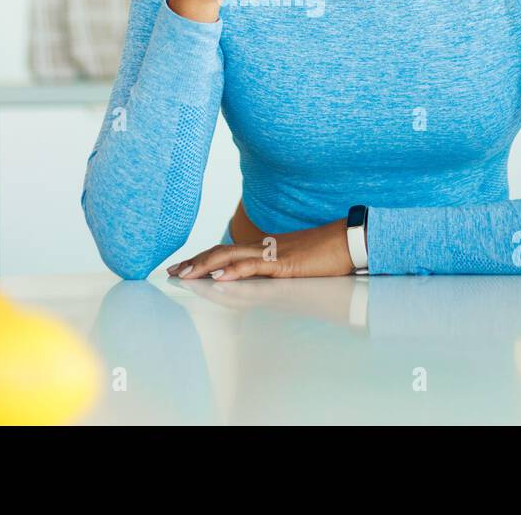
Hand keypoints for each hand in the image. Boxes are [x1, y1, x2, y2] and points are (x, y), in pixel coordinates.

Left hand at [166, 219, 353, 279]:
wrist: (349, 240)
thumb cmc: (326, 253)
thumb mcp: (295, 264)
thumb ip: (275, 270)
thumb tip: (261, 281)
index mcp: (264, 248)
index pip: (226, 250)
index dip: (202, 257)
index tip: (181, 266)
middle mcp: (263, 247)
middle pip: (220, 251)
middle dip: (194, 262)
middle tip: (171, 272)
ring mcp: (272, 253)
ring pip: (230, 256)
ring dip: (205, 265)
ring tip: (184, 274)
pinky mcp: (284, 263)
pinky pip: (254, 266)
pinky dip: (234, 271)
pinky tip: (219, 277)